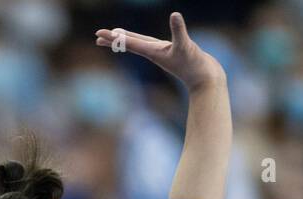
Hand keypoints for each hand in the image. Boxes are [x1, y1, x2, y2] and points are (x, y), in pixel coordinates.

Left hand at [96, 12, 224, 91]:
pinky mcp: (171, 52)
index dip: (114, 37)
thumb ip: (179, 30)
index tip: (98, 34)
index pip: (129, 42)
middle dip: (114, 40)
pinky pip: (152, 44)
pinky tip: (143, 40)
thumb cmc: (195, 65)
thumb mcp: (186, 46)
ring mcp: (162, 52)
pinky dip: (144, 40)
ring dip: (126, 40)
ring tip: (115, 36)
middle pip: (130, 43)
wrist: (205, 79)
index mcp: (153, 51)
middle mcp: (154, 52)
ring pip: (140, 43)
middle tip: (97, 36)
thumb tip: (175, 14)